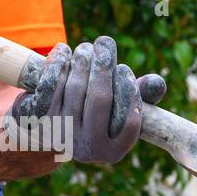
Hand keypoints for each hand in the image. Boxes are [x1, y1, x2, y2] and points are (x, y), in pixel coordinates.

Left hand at [7, 36, 166, 164]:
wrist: (47, 129)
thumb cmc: (94, 115)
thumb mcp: (118, 110)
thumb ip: (140, 96)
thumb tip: (157, 82)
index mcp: (112, 152)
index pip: (130, 122)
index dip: (130, 92)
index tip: (125, 69)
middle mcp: (88, 149)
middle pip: (100, 100)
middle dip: (104, 67)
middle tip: (105, 44)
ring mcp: (61, 135)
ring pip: (75, 90)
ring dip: (82, 61)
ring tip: (86, 48)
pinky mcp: (39, 120)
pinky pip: (49, 87)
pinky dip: (57, 65)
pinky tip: (63, 51)